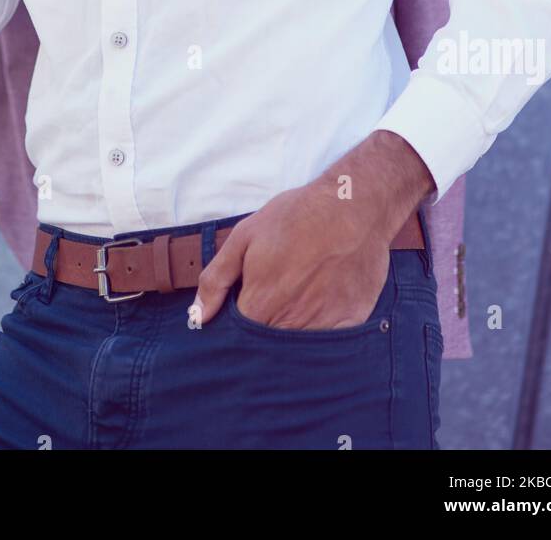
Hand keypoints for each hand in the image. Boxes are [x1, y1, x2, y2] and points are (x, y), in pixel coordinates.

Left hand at [189, 179, 390, 331]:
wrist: (352, 204)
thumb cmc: (296, 216)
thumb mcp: (245, 235)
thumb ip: (217, 279)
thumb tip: (198, 316)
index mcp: (260, 303)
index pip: (240, 337)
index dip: (238, 327)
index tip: (244, 310)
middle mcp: (290, 321)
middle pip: (269, 346)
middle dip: (264, 332)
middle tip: (272, 302)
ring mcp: (323, 324)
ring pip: (298, 346)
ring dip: (291, 333)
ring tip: (296, 301)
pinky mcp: (351, 320)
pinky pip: (330, 342)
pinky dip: (321, 332)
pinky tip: (320, 307)